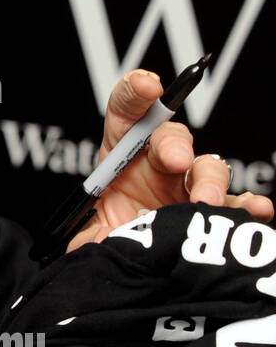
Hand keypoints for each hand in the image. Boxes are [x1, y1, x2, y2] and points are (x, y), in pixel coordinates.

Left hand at [66, 69, 273, 252]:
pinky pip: (235, 202)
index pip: (125, 113)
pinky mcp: (211, 208)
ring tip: (204, 200)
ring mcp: (189, 184)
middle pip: (171, 136)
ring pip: (207, 167)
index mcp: (121, 155)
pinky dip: (248, 204)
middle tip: (175, 159)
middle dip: (174, 143)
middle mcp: (159, 161)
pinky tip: (257, 208)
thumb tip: (102, 242)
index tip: (145, 85)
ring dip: (209, 180)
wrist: (131, 261)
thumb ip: (88, 235)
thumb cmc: (109, 232)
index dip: (134, 94)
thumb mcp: (88, 232)